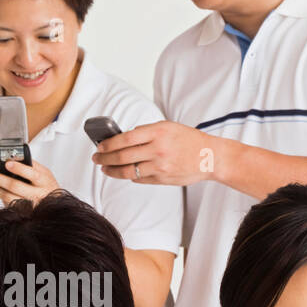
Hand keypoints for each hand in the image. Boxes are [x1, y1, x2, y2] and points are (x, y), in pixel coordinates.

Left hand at [0, 157, 59, 204]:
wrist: (55, 206)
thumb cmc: (47, 186)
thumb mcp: (45, 173)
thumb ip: (32, 165)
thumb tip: (14, 157)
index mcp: (44, 181)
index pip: (31, 174)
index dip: (19, 169)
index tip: (7, 164)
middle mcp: (37, 195)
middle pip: (15, 186)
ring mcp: (30, 206)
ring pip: (8, 197)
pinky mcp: (23, 213)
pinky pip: (8, 205)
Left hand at [91, 120, 220, 186]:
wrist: (210, 157)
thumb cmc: (189, 140)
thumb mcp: (168, 127)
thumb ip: (147, 132)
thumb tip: (124, 138)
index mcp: (158, 132)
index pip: (125, 138)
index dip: (109, 144)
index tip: (100, 147)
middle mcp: (157, 150)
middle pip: (122, 156)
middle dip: (105, 159)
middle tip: (97, 159)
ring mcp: (160, 166)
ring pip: (128, 171)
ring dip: (113, 171)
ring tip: (105, 169)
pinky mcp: (162, 179)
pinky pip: (140, 179)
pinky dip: (130, 176)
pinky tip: (125, 173)